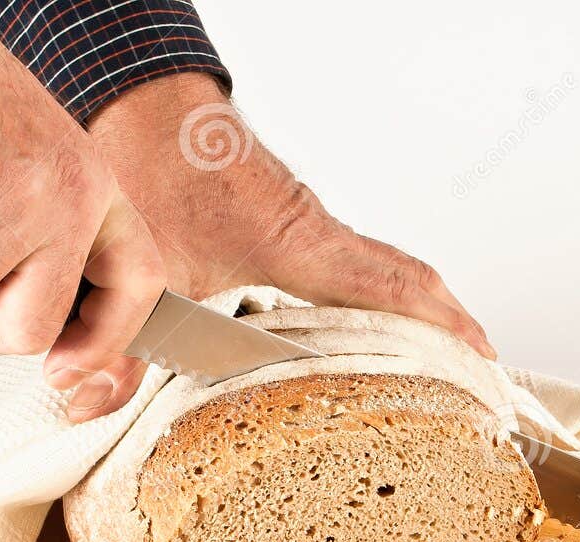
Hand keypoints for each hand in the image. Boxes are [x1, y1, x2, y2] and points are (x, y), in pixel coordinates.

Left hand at [89, 73, 495, 359]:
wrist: (131, 102)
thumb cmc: (148, 167)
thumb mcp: (139, 273)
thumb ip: (124, 344)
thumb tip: (98, 402)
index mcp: (300, 242)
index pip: (393, 285)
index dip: (443, 323)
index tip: (481, 355)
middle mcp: (312, 231)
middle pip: (402, 280)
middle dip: (444, 325)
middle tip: (473, 372)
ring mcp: (299, 226)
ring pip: (373, 272)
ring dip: (405, 312)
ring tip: (426, 362)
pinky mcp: (276, 225)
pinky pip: (339, 267)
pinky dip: (362, 297)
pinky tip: (343, 331)